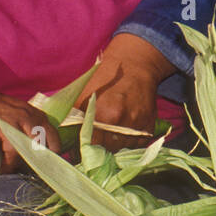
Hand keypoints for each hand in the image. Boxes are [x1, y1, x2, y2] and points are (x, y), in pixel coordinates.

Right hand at [0, 86, 60, 172]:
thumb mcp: (21, 116)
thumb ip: (31, 132)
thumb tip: (40, 161)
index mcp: (35, 116)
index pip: (52, 140)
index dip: (48, 158)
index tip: (42, 168)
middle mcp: (22, 118)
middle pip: (35, 147)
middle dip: (30, 164)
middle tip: (22, 172)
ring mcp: (2, 122)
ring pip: (14, 151)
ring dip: (9, 166)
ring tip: (3, 172)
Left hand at [78, 33, 176, 149]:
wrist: (134, 65)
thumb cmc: (105, 78)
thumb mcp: (84, 94)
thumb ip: (74, 116)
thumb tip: (66, 137)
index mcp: (103, 114)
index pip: (93, 145)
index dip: (87, 149)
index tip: (85, 148)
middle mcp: (121, 121)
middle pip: (109, 149)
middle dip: (102, 148)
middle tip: (98, 143)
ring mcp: (137, 123)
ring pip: (124, 148)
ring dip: (117, 146)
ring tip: (112, 136)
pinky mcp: (149, 124)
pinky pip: (139, 144)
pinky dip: (131, 142)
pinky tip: (125, 132)